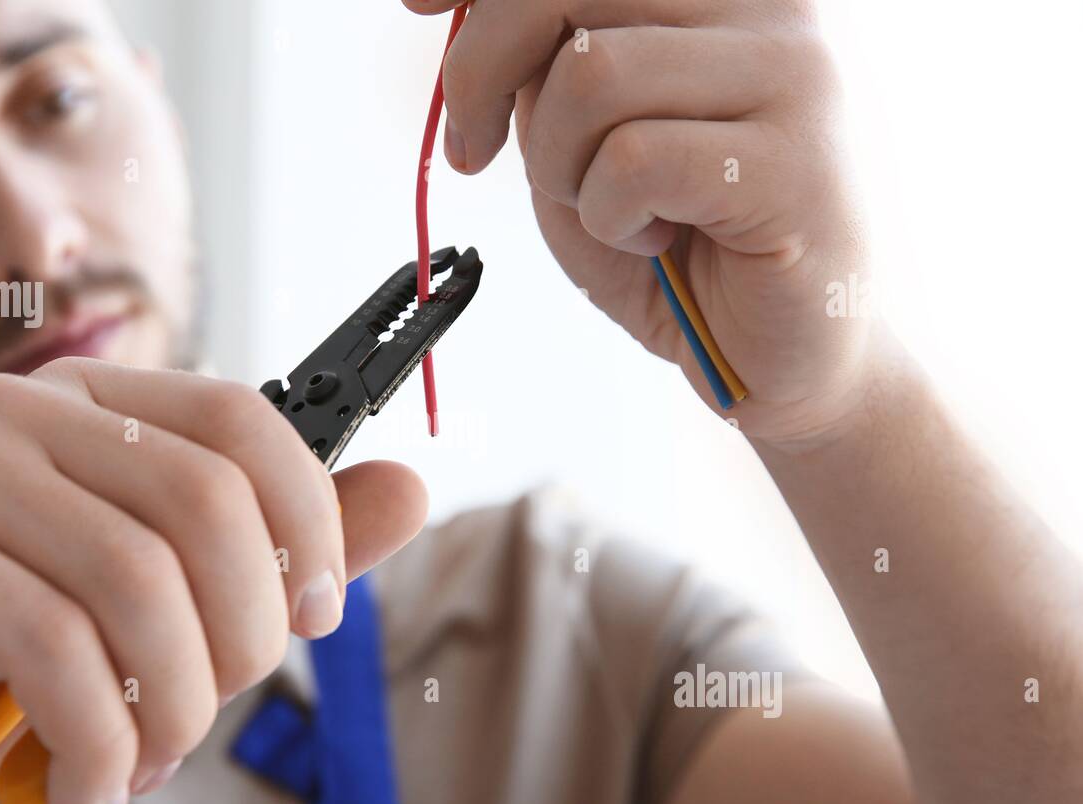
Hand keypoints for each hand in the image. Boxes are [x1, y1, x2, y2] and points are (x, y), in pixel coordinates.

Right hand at [0, 358, 426, 803]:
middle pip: (203, 501)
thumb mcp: (168, 608)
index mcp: (97, 403)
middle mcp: (22, 414)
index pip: (242, 422)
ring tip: (148, 763)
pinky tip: (93, 789)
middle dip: (240, 638)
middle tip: (208, 714)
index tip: (318, 613)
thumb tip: (410, 487)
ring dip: (170, 706)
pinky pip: (53, 644)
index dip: (307, 518)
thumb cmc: (20, 666)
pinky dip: (99, 741)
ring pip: (137, 580)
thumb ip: (282, 547)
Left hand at [405, 0, 878, 445]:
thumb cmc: (683, 253)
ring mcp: (793, 80)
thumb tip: (473, 15)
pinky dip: (609, 217)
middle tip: (472, 149)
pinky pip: (634, 160)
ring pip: (594, 74)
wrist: (775, 358)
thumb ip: (549, 73)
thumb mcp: (587, 147)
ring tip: (605, 211)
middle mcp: (770, 12)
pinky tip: (653, 240)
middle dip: (482, 70)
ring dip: (558, 164)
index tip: (419, 1)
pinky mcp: (794, 165)